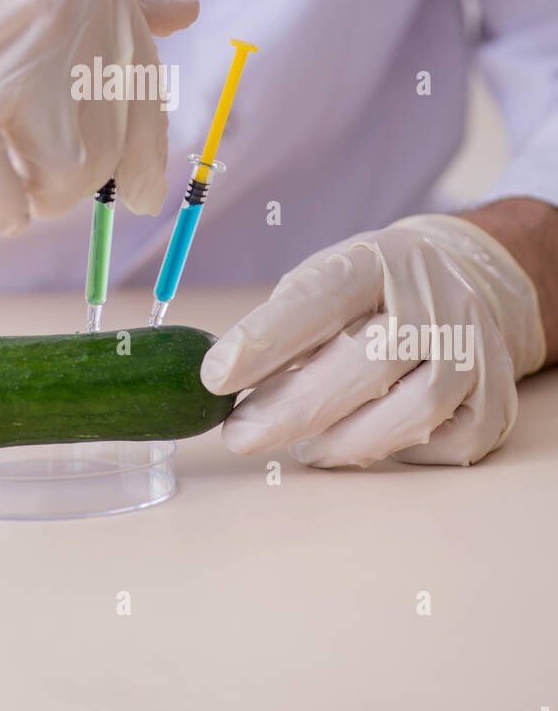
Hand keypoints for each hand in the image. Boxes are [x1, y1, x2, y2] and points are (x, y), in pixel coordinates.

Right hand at [0, 0, 197, 233]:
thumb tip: (186, 13)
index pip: (145, 97)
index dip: (144, 160)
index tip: (137, 194)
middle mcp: (77, 26)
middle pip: (107, 145)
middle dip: (78, 181)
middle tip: (39, 184)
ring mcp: (20, 58)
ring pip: (64, 172)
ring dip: (41, 198)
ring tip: (12, 191)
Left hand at [201, 215, 545, 466]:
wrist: (460, 287)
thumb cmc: (369, 294)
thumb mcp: (324, 282)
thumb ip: (282, 327)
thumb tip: (224, 384)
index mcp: (380, 258)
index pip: (322, 295)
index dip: (267, 337)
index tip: (216, 375)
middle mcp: (436, 299)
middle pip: (367, 362)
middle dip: (293, 407)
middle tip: (240, 435)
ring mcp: (474, 350)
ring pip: (409, 412)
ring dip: (342, 440)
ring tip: (299, 446)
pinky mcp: (493, 402)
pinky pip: (439, 445)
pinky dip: (390, 451)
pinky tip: (360, 441)